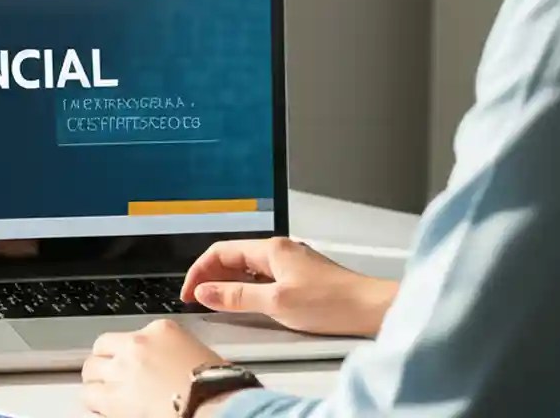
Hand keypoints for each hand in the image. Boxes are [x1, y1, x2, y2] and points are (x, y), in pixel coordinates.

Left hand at [82, 319, 237, 417]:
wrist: (213, 406)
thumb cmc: (217, 386)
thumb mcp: (199, 354)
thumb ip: (174, 352)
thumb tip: (167, 365)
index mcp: (161, 330)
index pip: (130, 334)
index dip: (125, 351)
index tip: (128, 361)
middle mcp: (137, 345)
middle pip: (102, 348)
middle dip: (104, 362)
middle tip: (109, 376)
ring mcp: (122, 369)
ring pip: (91, 370)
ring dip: (97, 381)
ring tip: (104, 394)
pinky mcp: (113, 396)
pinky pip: (90, 396)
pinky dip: (94, 403)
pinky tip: (104, 408)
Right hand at [180, 237, 397, 337]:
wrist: (370, 308)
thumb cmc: (332, 302)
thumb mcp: (275, 302)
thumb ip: (237, 296)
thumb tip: (206, 291)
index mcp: (271, 249)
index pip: (220, 251)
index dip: (199, 271)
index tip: (189, 292)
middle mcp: (280, 251)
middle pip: (232, 257)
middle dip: (210, 276)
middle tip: (198, 298)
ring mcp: (290, 263)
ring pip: (247, 267)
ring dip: (228, 282)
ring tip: (217, 302)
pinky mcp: (299, 277)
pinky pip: (262, 277)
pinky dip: (246, 287)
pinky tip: (247, 302)